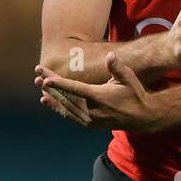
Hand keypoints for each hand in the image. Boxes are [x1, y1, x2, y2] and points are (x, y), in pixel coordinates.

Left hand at [35, 55, 159, 131]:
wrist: (141, 117)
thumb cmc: (134, 93)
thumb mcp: (128, 79)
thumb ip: (117, 67)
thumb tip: (111, 56)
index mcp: (99, 98)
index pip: (75, 89)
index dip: (59, 84)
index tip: (45, 78)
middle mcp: (92, 111)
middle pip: (66, 96)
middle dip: (51, 83)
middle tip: (39, 71)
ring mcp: (90, 119)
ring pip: (65, 106)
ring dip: (51, 94)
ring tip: (38, 83)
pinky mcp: (89, 124)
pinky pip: (69, 114)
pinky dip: (57, 107)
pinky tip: (47, 100)